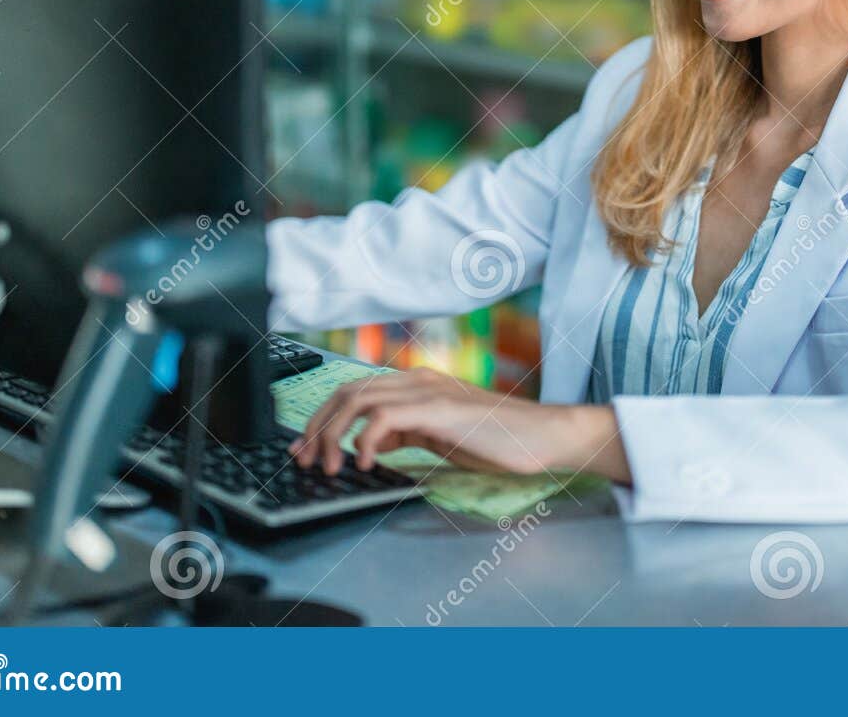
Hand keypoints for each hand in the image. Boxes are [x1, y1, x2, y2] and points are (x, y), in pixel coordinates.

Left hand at [288, 367, 630, 482]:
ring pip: (357, 399)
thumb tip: (372, 444)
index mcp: (416, 385)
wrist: (542, 437)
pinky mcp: (438, 408)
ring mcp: (427, 391)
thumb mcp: (440, 437)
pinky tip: (367, 464)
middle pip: (345, 391)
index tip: (307, 449)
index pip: (354, 391)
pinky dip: (365, 440)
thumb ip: (406, 433)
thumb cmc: (499, 441)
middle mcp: (417, 381)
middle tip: (305, 460)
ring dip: (333, 435)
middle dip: (316, 426)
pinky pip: (383, 416)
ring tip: (331, 466)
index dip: (322, 419)